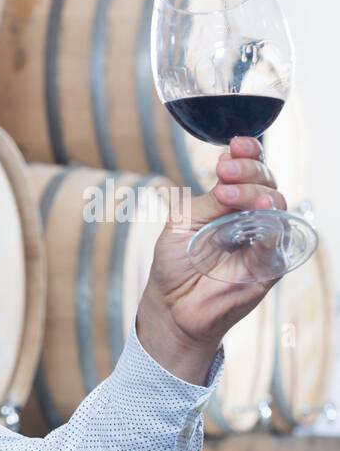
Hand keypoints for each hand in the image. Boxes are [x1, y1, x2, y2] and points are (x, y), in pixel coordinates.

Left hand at [139, 135, 285, 383]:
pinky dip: (270, 222)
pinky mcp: (270, 262)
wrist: (172, 305)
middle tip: (225, 171)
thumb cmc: (175, 263)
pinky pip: (278, 238)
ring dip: (256, 193)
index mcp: (229, 200)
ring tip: (229, 194)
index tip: (235, 144)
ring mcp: (262, 237)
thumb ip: (205, 203)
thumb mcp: (182, 224)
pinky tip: (258, 212)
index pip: (247, 170)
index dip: (247, 153)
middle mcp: (250, 215)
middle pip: (265, 181)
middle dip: (248, 170)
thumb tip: (228, 183)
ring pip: (276, 204)